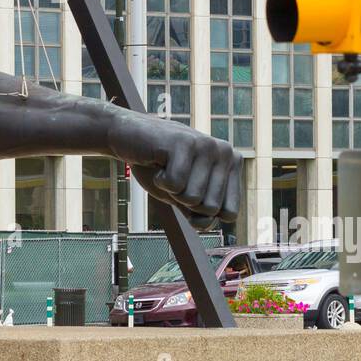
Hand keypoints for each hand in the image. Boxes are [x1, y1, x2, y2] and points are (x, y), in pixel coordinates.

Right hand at [107, 109, 240, 221]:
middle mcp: (226, 152)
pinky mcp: (184, 142)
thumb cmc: (159, 167)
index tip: (190, 188)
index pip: (229, 214)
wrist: (128, 138)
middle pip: (211, 208)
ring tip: (167, 168)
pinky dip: (160, 180)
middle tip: (176, 176)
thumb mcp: (183, 197)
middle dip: (185, 200)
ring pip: (193, 198)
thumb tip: (208, 222)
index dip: (203, 211)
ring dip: (172, 190)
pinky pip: (175, 185)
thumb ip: (200, 214)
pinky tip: (158, 162)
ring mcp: (206, 145)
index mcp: (233, 164)